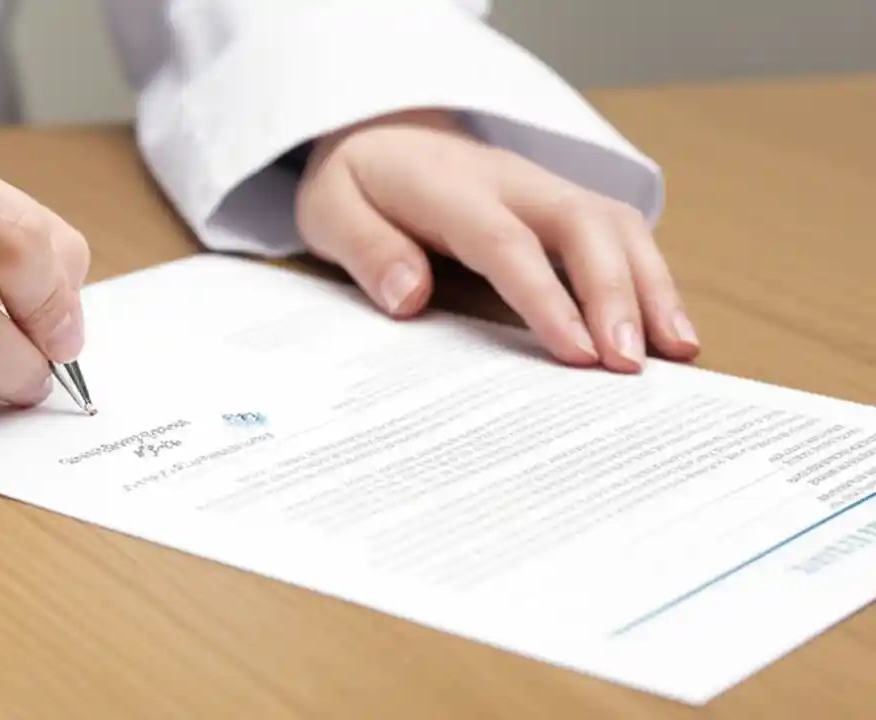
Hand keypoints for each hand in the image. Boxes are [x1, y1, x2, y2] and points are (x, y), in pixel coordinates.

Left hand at [295, 110, 699, 371]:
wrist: (383, 133)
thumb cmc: (360, 185)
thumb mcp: (333, 213)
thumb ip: (369, 250)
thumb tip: (410, 298)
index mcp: (450, 188)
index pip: (506, 242)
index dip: (545, 298)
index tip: (576, 353)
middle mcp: (511, 182)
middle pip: (582, 225)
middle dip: (616, 293)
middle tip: (630, 366)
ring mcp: (545, 189)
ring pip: (615, 226)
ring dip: (652, 287)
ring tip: (678, 354)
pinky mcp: (563, 205)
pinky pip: (619, 234)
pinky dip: (651, 278)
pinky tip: (669, 330)